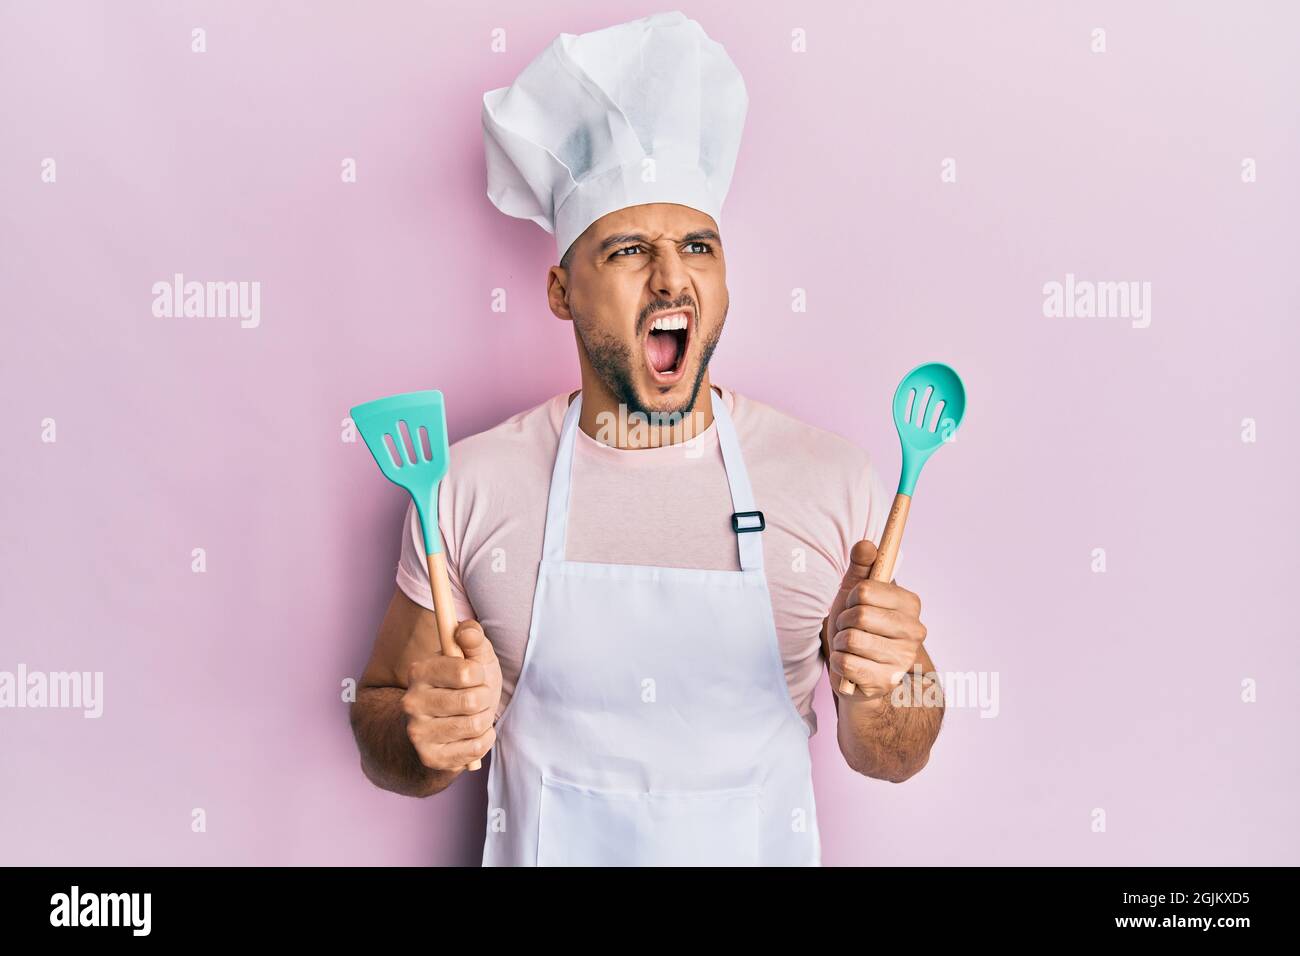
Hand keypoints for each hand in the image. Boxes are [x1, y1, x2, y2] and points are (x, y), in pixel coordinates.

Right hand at [401, 620, 500, 771]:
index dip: (480, 673)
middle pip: (472, 700)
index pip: (466, 672)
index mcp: (419, 671)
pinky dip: (484, 740)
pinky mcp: (430, 757)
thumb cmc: (464, 685)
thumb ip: (473, 637)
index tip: (474, 675)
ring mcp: (418, 732)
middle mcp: (411, 702)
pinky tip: (472, 734)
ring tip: (473, 715)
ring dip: (484, 719)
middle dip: (484, 698)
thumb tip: (467, 631)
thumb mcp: (473, 657)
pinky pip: (475, 749)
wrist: (445, 724)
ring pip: (475, 725)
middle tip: (476, 698)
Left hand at [827, 539, 926, 701]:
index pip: (865, 590)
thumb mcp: (854, 592)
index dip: (851, 598)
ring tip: (850, 648)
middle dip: (844, 621)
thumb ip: (861, 565)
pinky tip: (850, 666)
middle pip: (859, 615)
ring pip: (851, 640)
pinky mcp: (887, 682)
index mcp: (911, 603)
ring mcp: (903, 658)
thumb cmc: (856, 626)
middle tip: (850, 629)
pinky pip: (846, 663)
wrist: (856, 669)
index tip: (856, 605)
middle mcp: (915, 631)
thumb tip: (865, 544)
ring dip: (840, 643)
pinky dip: (838, 663)